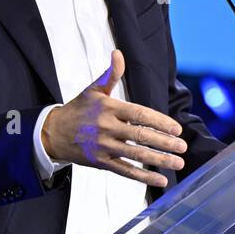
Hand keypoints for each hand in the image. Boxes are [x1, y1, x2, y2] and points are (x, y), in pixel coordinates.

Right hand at [41, 50, 186, 188]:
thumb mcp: (93, 90)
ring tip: (178, 163)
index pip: (139, 115)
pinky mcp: (101, 162)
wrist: (52, 133)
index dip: (159, 122)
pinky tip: (160, 179)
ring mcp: (104, 147)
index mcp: (109, 109)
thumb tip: (118, 54)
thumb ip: (110, 74)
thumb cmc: (78, 109)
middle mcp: (107, 128)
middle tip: (182, 146)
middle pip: (140, 136)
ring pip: (136, 155)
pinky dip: (144, 177)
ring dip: (159, 160)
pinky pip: (125, 170)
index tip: (176, 128)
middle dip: (164, 142)